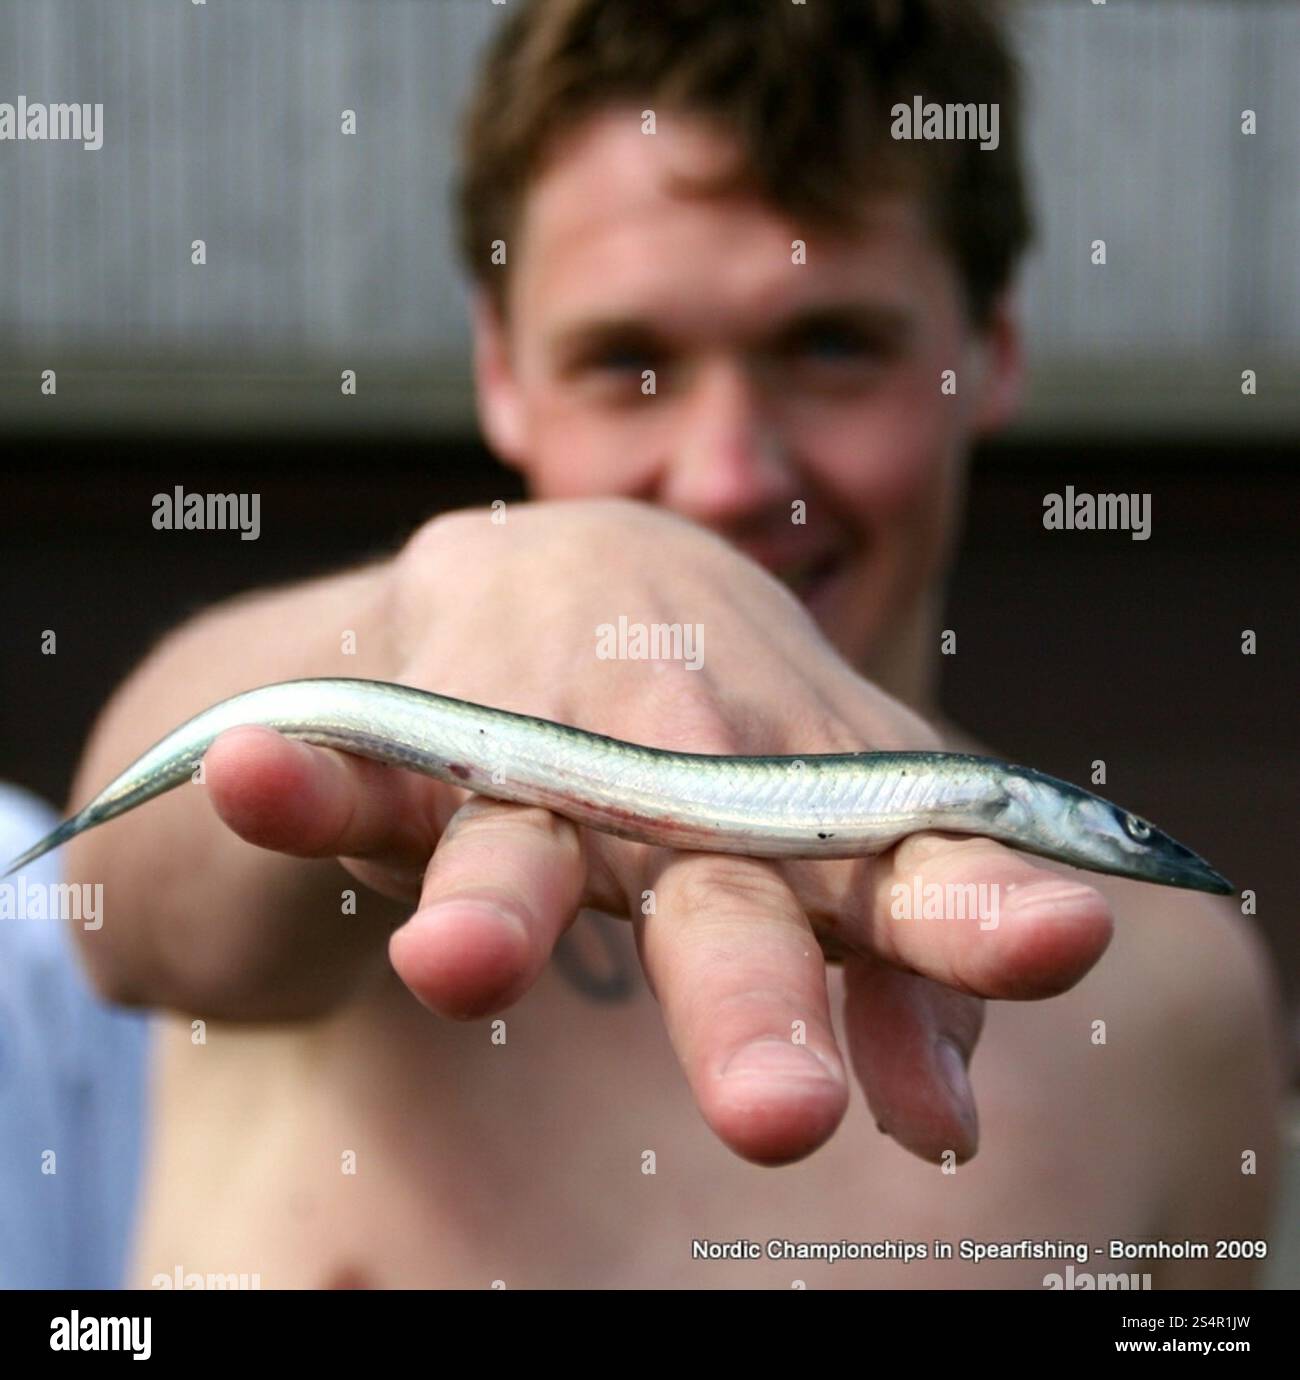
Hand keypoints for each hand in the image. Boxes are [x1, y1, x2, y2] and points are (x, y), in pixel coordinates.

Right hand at [205, 499, 1112, 1165]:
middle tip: (781, 1112)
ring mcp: (554, 748)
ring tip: (459, 968)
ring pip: (527, 835)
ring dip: (497, 899)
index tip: (1061, 940)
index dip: (983, 913)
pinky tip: (251, 769)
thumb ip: (909, 984)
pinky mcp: (432, 734)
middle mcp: (694, 777)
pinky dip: (311, 777)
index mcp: (812, 809)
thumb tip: (951, 1128)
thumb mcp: (833, 857)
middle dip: (748, 994)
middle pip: (723, 892)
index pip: (916, 865)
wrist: (580, 567)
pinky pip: (367, 765)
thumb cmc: (735, 747)